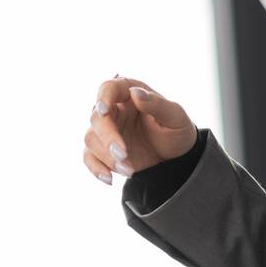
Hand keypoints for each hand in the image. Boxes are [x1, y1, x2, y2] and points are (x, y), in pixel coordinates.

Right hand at [81, 75, 198, 185]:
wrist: (177, 159)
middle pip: (97, 118)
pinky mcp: (104, 151)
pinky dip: (96, 168)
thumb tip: (136, 92)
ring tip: (129, 170)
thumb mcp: (175, 116)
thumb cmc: (177, 131)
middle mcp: (115, 110)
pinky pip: (89, 157)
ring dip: (107, 156)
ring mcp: (107, 131)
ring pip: (91, 139)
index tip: (104, 111)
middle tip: (123, 155)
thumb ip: (157, 103)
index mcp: (130, 94)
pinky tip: (109, 179)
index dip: (103, 97)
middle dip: (108, 138)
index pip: (109, 87)